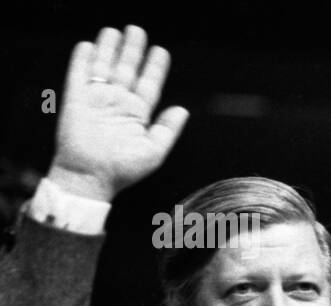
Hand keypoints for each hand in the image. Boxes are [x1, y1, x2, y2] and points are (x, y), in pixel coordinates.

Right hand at [48, 26, 188, 201]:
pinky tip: (88, 46)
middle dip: (132, 51)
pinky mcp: (76, 100)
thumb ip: (168, 129)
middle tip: (137, 31)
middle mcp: (118, 104)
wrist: (91, 177)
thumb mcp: (154, 151)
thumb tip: (182, 109)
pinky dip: (83, 60)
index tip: (161, 51)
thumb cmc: (123, 170)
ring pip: (104, 68)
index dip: (154, 67)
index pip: (148, 84)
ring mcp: (97, 100)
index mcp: (137, 114)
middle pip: (127, 70)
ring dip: (109, 49)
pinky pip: (79, 75)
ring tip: (114, 31)